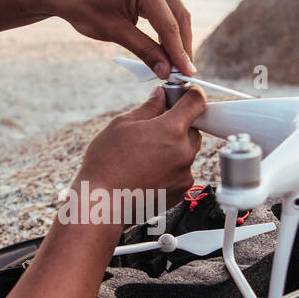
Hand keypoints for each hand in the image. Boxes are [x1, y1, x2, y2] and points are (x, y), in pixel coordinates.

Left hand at [39, 0, 194, 79]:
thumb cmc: (83, 8)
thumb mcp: (115, 32)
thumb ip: (145, 50)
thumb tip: (167, 71)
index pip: (169, 24)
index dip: (179, 52)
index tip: (187, 74)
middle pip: (178, 15)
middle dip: (182, 44)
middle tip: (185, 71)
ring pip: (174, 10)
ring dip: (177, 36)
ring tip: (178, 62)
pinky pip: (164, 5)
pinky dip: (166, 25)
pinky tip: (167, 46)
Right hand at [76, 87, 204, 208]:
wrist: (101, 203)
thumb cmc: (106, 164)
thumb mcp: (122, 125)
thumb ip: (148, 107)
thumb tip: (160, 96)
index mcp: (171, 129)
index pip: (197, 101)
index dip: (192, 94)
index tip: (185, 95)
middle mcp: (184, 152)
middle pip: (193, 129)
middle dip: (178, 126)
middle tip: (154, 130)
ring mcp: (184, 174)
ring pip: (187, 152)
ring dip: (174, 148)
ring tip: (145, 155)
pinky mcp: (181, 191)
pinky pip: (182, 172)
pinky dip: (170, 168)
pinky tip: (147, 171)